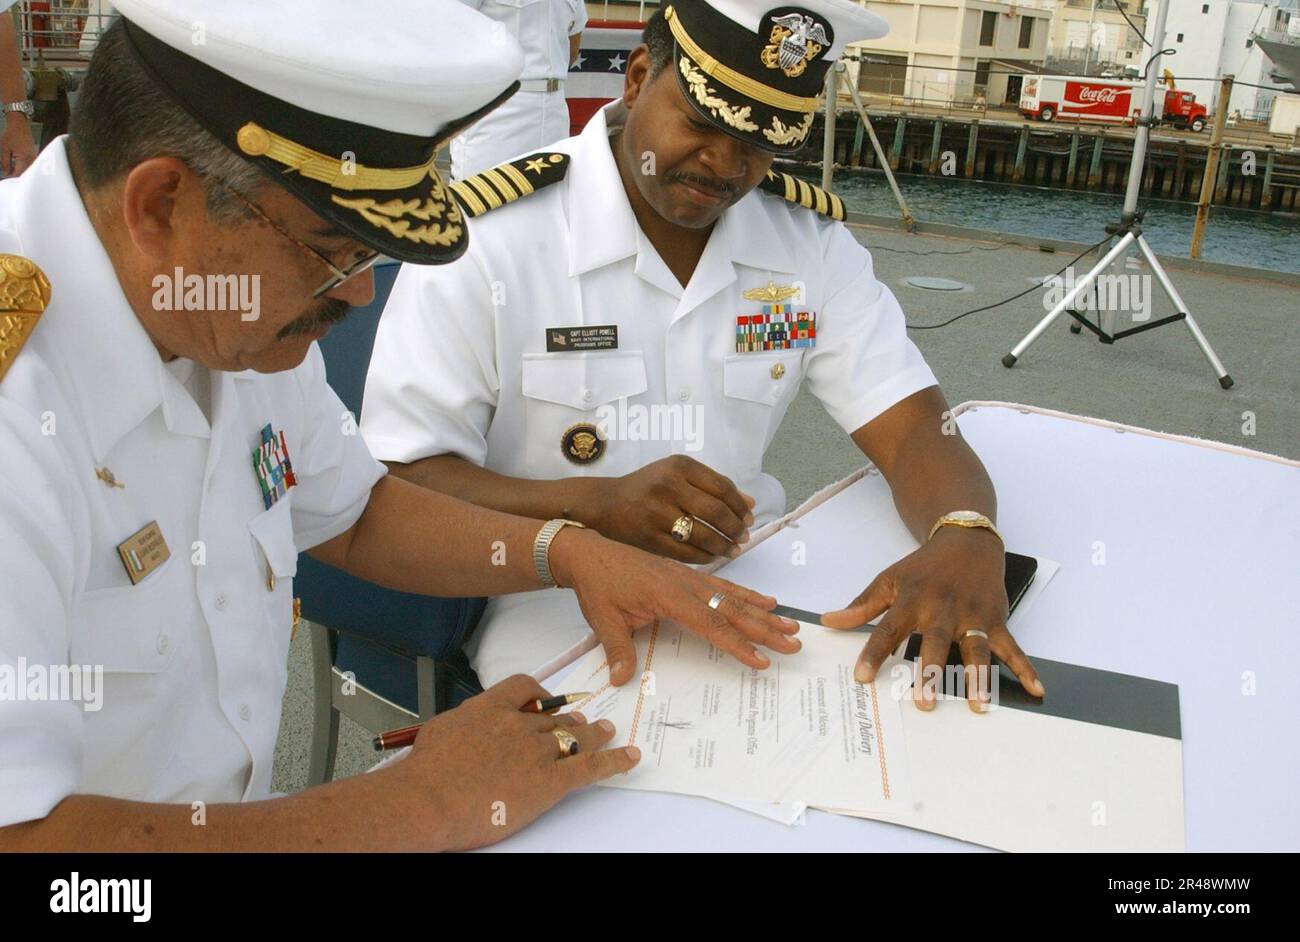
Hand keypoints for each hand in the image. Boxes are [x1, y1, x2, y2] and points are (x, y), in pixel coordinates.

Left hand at [1, 116, 35, 177]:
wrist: (20, 125)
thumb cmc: (12, 134)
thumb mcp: (4, 149)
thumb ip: (5, 163)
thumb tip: (6, 173)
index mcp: (25, 158)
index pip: (18, 174)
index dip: (11, 177)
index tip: (6, 177)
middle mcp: (32, 159)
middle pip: (25, 174)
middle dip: (16, 175)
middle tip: (8, 173)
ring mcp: (34, 158)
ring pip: (28, 170)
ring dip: (20, 171)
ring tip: (12, 169)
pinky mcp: (34, 156)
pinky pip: (30, 165)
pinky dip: (24, 167)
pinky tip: (17, 165)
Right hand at [388, 674, 640, 850]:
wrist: (427, 799)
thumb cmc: (424, 773)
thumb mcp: (439, 732)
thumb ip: (462, 725)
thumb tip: (465, 731)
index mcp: (489, 708)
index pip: (524, 687)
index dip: (540, 693)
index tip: (547, 700)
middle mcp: (518, 724)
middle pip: (554, 715)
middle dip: (570, 718)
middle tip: (581, 719)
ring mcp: (536, 751)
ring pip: (575, 735)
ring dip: (594, 733)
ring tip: (606, 731)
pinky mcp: (549, 781)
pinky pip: (590, 766)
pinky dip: (614, 761)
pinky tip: (630, 757)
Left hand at [551, 526, 800, 684]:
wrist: (588, 552)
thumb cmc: (596, 585)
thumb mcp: (602, 619)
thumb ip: (617, 649)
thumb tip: (621, 680)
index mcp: (669, 596)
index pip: (711, 624)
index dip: (737, 644)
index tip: (761, 660)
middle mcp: (686, 584)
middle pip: (732, 609)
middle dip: (764, 629)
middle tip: (793, 643)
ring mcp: (690, 578)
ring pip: (733, 596)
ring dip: (763, 612)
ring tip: (790, 624)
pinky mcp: (688, 575)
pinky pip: (724, 585)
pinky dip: (747, 593)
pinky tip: (766, 600)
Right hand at [588, 455, 754, 562]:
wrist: (605, 503)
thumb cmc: (647, 487)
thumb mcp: (677, 475)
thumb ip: (712, 486)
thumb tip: (749, 504)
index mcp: (679, 466)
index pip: (722, 488)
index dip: (740, 507)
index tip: (749, 519)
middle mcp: (668, 485)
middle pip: (716, 511)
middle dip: (735, 528)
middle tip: (743, 537)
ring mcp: (657, 512)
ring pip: (703, 534)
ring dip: (723, 546)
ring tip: (732, 550)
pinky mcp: (649, 536)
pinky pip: (685, 551)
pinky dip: (704, 556)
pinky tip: (711, 556)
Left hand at [822, 528, 1043, 712]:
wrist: (965, 541)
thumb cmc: (924, 567)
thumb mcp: (889, 580)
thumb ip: (861, 605)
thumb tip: (829, 621)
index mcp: (912, 601)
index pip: (887, 630)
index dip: (873, 654)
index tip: (861, 678)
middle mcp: (942, 610)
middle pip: (934, 643)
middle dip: (929, 671)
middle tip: (922, 702)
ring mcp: (972, 616)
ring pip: (976, 648)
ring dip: (978, 676)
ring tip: (979, 704)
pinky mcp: (996, 620)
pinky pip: (1012, 647)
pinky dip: (1026, 668)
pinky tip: (1036, 689)